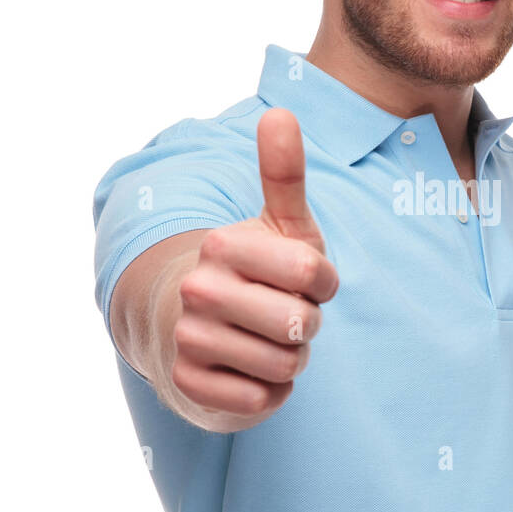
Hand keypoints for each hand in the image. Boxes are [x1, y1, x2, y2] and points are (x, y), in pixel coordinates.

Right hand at [169, 108, 338, 430]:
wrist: (190, 327)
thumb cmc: (255, 272)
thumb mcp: (278, 225)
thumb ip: (284, 174)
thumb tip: (280, 111)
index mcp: (223, 245)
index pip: (313, 274)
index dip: (324, 283)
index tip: (306, 281)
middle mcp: (197, 289)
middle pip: (301, 323)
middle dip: (307, 325)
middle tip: (287, 315)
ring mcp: (188, 339)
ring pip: (285, 364)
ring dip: (290, 359)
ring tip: (268, 341)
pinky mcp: (188, 386)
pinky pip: (263, 400)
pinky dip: (270, 392)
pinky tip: (250, 372)